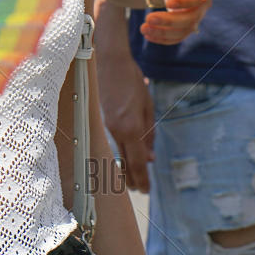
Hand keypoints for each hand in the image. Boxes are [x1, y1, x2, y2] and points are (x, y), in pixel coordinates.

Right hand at [97, 45, 154, 192]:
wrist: (111, 63)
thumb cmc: (133, 81)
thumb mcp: (148, 106)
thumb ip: (149, 132)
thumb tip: (150, 156)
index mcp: (131, 128)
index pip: (137, 162)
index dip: (142, 178)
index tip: (147, 191)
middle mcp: (117, 131)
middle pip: (126, 162)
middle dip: (134, 178)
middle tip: (141, 190)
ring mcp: (109, 126)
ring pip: (120, 153)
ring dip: (128, 167)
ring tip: (135, 180)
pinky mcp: (105, 121)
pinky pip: (116, 142)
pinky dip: (123, 152)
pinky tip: (129, 156)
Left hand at [138, 0, 211, 45]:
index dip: (185, 2)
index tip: (168, 4)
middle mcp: (203, 3)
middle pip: (191, 18)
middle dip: (170, 21)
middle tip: (149, 19)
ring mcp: (196, 17)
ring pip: (184, 31)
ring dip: (163, 32)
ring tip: (144, 28)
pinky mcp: (187, 26)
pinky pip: (178, 37)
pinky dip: (163, 38)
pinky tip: (149, 35)